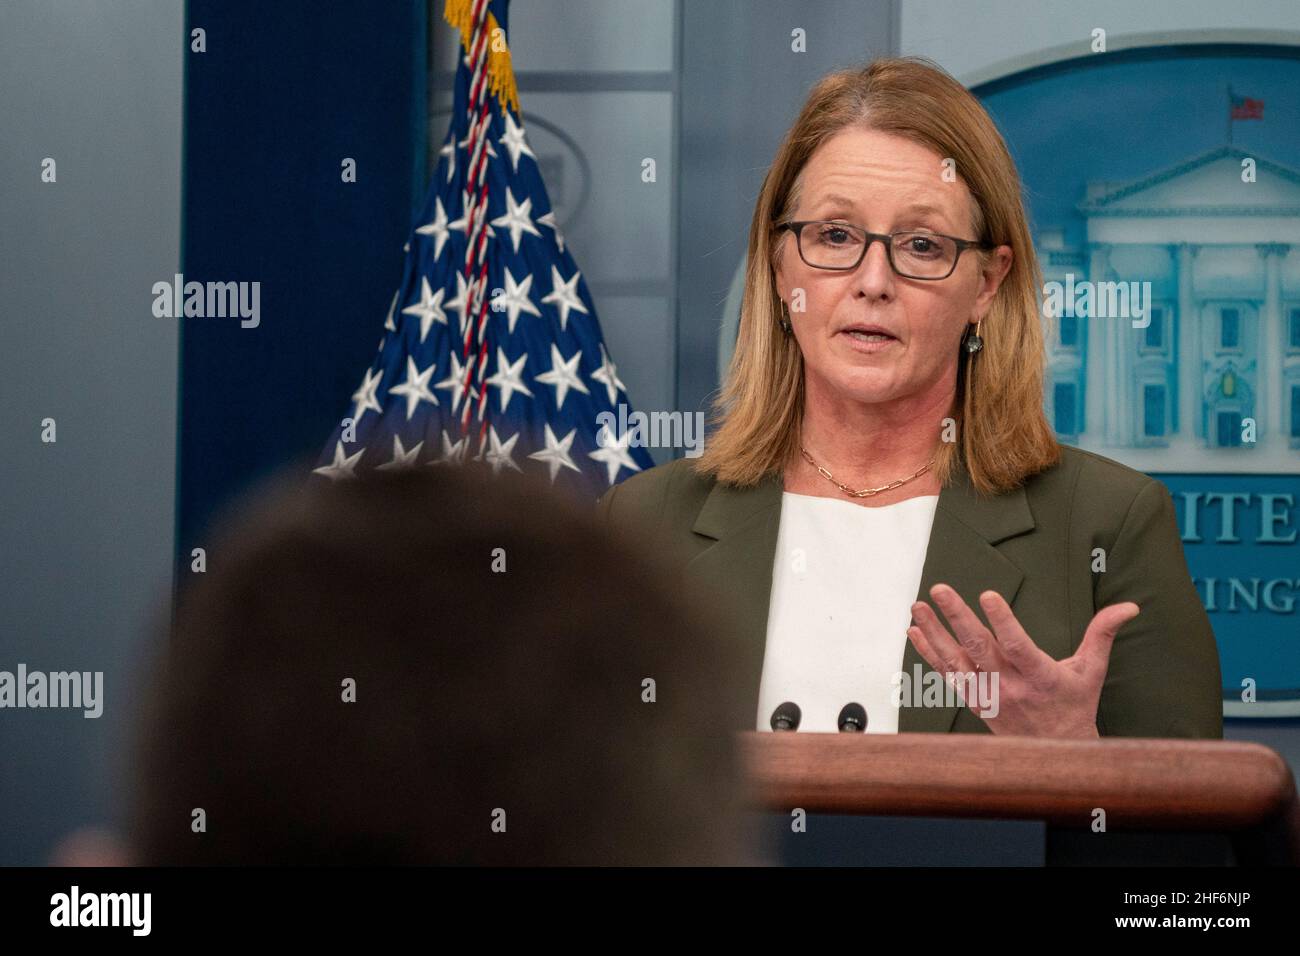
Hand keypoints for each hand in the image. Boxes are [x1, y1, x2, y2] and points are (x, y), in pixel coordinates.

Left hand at [906, 583, 1139, 737]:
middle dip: (957, 617)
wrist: (1053, 753)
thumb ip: (1103, 634)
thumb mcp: (1092, 671)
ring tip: (917, 607)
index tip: (988, 595)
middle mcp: (1010, 687)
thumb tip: (1129, 606)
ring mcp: (988, 695)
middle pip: (980, 648)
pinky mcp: (973, 700)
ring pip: (956, 661)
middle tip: (940, 590)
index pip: (1018, 647)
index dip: (1003, 621)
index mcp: (1041, 677)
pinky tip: (915, 631)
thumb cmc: (1073, 705)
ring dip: (934, 633)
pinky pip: (946, 675)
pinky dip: (929, 654)